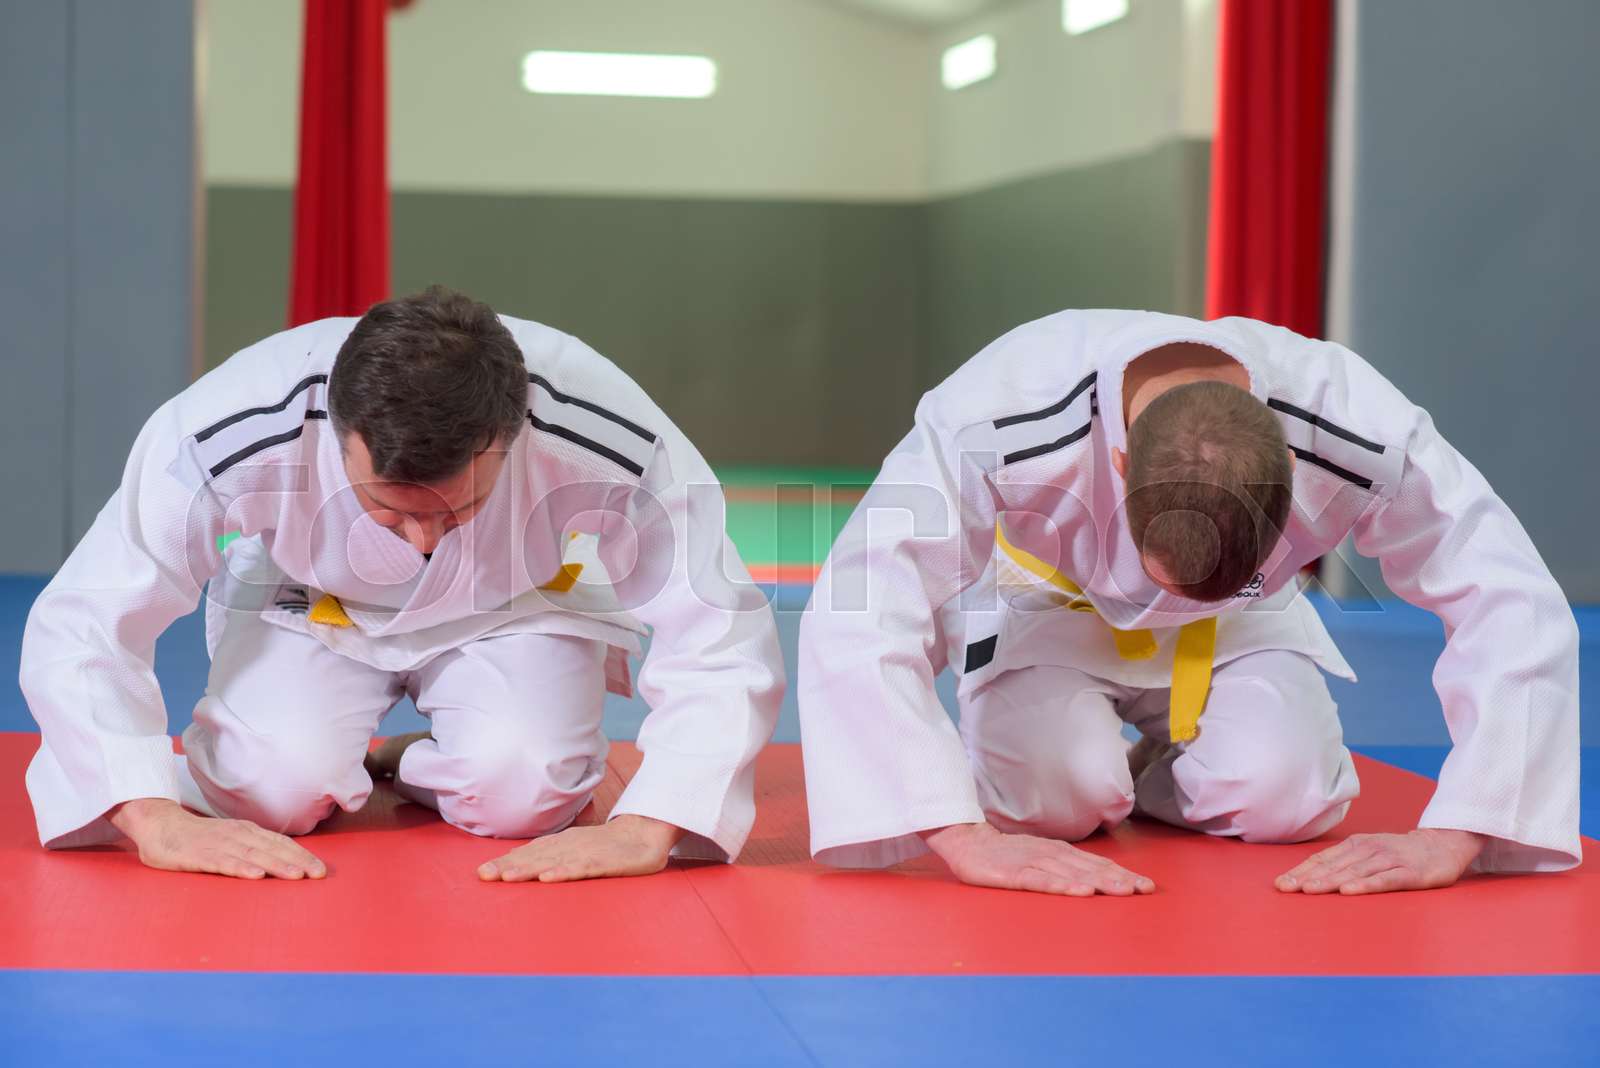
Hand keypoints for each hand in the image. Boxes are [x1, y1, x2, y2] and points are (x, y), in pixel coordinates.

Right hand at [107, 798, 326, 879]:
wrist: (159, 825)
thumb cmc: (198, 837)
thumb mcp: (231, 839)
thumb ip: (252, 848)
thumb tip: (281, 860)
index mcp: (247, 832)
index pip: (280, 843)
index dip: (302, 855)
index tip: (321, 869)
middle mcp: (237, 835)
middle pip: (273, 849)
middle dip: (298, 862)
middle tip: (319, 874)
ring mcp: (218, 844)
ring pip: (253, 855)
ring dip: (276, 865)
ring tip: (296, 876)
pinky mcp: (199, 855)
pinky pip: (223, 863)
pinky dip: (241, 868)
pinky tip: (255, 875)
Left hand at [477, 814, 683, 883]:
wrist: (645, 833)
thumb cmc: (609, 846)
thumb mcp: (578, 850)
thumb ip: (554, 856)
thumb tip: (525, 863)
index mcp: (563, 844)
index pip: (530, 852)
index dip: (506, 861)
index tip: (481, 873)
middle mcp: (570, 845)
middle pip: (535, 856)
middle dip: (508, 866)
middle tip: (484, 875)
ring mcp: (587, 853)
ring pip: (553, 861)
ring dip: (528, 868)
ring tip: (506, 877)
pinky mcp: (606, 862)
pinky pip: (582, 868)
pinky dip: (564, 872)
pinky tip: (548, 878)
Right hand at [921, 822, 1154, 896]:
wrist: (968, 843)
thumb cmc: (1006, 855)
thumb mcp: (1040, 855)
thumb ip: (1065, 865)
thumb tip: (1097, 877)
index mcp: (1059, 852)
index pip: (1097, 864)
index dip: (1122, 874)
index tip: (1147, 885)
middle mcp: (1051, 855)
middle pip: (1090, 869)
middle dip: (1119, 880)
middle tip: (1144, 890)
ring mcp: (1032, 863)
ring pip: (1072, 874)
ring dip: (1099, 883)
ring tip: (1122, 892)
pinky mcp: (1013, 875)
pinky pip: (1042, 881)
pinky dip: (1063, 887)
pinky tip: (1080, 893)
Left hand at [1275, 828, 1483, 895]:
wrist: (1442, 845)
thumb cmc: (1398, 853)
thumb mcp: (1369, 852)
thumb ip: (1345, 862)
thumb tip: (1311, 876)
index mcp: (1355, 845)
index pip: (1322, 859)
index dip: (1300, 871)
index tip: (1280, 884)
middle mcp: (1369, 849)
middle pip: (1333, 866)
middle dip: (1307, 878)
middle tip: (1285, 889)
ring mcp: (1389, 859)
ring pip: (1354, 872)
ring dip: (1330, 881)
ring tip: (1309, 889)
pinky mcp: (1409, 873)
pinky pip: (1384, 880)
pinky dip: (1366, 885)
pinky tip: (1349, 892)